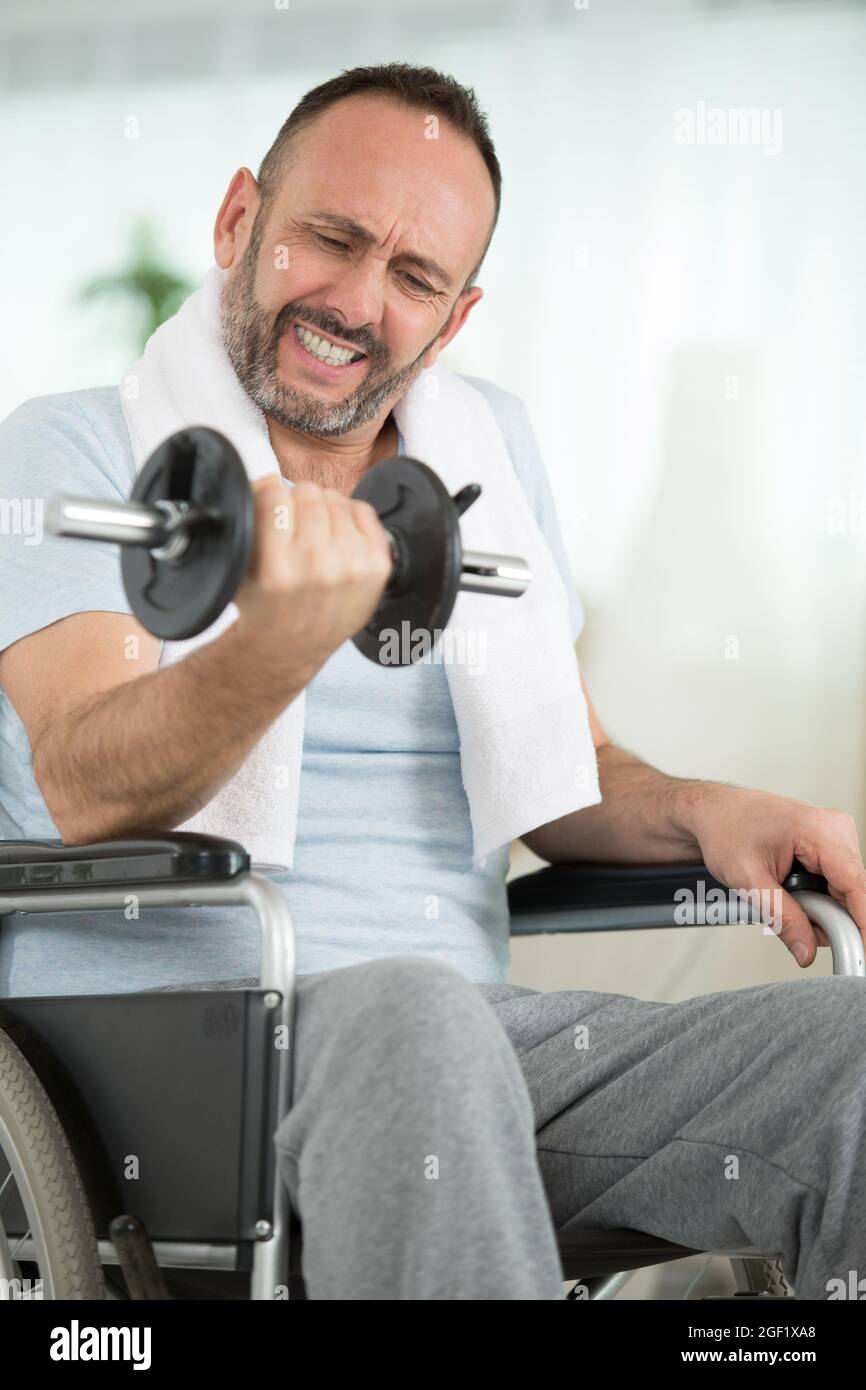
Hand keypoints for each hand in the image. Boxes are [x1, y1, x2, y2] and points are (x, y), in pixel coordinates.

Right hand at [234, 475, 392, 671]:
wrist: (292, 646)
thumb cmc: (266, 605)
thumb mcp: (242, 566)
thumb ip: (251, 519)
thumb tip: (269, 479)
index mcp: (278, 568)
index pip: (275, 495)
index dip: (271, 498)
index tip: (272, 512)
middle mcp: (318, 568)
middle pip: (308, 493)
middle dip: (298, 503)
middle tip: (295, 527)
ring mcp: (352, 567)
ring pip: (336, 499)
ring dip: (324, 510)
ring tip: (316, 537)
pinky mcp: (377, 567)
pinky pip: (364, 511)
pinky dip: (350, 518)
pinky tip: (338, 539)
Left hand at [689, 785, 865, 967]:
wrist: (715, 812)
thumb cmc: (725, 830)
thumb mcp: (748, 878)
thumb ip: (781, 917)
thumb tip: (806, 950)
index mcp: (820, 830)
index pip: (857, 886)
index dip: (863, 924)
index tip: (863, 952)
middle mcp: (835, 828)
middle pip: (854, 892)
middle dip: (830, 918)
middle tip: (795, 926)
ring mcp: (835, 835)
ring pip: (847, 891)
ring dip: (822, 908)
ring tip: (783, 897)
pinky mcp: (830, 844)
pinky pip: (838, 882)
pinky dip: (819, 897)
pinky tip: (793, 892)